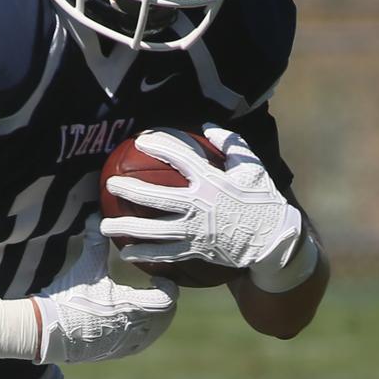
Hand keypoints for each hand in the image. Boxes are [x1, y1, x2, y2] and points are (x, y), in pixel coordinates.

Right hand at [32, 222, 177, 363]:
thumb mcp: (86, 267)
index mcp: (133, 306)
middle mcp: (136, 329)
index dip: (168, 285)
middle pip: (167, 314)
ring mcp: (129, 344)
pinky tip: (134, 320)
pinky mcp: (120, 353)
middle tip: (155, 286)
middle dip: (164, 299)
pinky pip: (143, 342)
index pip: (168, 297)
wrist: (48, 332)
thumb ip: (97, 241)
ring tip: (146, 302)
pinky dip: (145, 330)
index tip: (157, 276)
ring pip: (157, 330)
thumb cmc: (69, 298)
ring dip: (156, 316)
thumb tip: (97, 215)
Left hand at [101, 124, 304, 273]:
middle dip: (129, 189)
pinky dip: (144, 253)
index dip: (159, 145)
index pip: (180, 157)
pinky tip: (126, 252)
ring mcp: (195, 231)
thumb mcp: (252, 167)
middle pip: (155, 196)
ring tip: (104, 225)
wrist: (273, 242)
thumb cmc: (263, 201)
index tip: (141, 139)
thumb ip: (230, 144)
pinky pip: (165, 254)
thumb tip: (208, 124)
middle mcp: (199, 205)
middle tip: (110, 184)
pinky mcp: (196, 251)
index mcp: (212, 181)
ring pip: (153, 230)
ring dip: (126, 227)